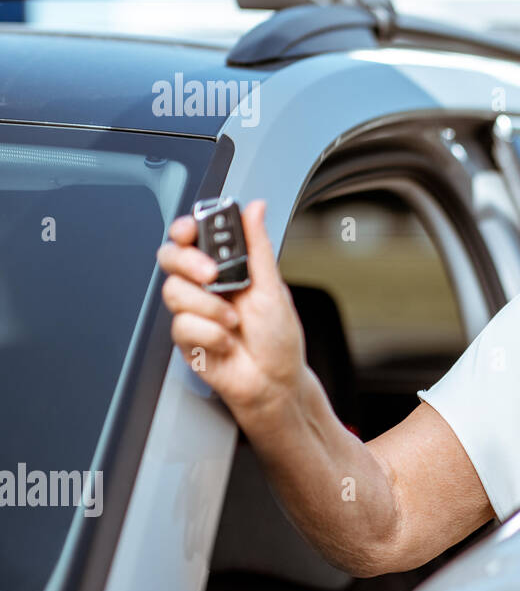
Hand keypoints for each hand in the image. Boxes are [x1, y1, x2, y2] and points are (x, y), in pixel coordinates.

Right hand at [157, 199, 306, 427]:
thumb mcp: (273, 287)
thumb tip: (254, 208)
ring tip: (234, 322)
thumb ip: (258, 247)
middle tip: (212, 275)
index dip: (186, 228)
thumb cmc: (278, 339)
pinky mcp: (185, 338)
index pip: (194, 238)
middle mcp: (206, 288)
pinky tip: (226, 343)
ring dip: (210, 308)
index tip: (192, 229)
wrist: (275, 382)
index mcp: (228, 270)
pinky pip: (182, 325)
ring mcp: (193, 312)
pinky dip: (210, 334)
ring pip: (174, 291)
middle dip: (189, 262)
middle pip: (171, 257)